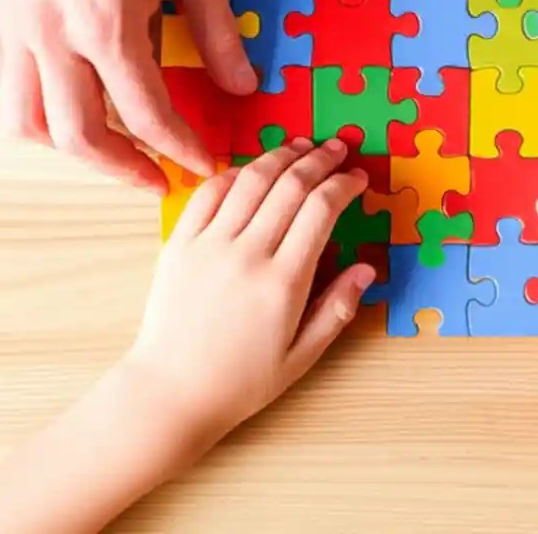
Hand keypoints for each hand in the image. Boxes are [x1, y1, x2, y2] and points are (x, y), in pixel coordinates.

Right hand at [0, 0, 255, 192]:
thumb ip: (219, 33)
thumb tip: (242, 85)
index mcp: (105, 24)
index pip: (144, 113)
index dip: (178, 148)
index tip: (202, 163)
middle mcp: (51, 34)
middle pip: (76, 134)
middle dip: (121, 168)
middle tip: (156, 178)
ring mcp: (16, 25)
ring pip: (22, 120)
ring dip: (65, 147)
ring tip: (105, 150)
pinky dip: (23, 111)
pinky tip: (56, 109)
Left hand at [127, 138, 374, 433]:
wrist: (170, 391)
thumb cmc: (240, 382)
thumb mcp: (301, 357)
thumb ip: (337, 310)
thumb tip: (367, 270)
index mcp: (283, 283)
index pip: (320, 211)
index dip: (343, 185)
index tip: (358, 178)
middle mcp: (247, 255)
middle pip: (290, 186)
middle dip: (320, 160)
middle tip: (337, 148)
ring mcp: (209, 245)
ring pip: (251, 180)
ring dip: (281, 156)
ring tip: (302, 146)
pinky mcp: (180, 244)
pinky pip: (209, 193)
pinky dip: (235, 173)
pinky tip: (253, 169)